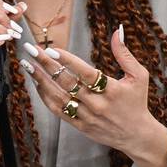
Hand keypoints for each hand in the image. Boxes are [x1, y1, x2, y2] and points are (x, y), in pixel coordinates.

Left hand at [20, 23, 161, 159]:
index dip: (68, 61)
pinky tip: (37, 84)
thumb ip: (124, 54)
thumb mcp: (139, 76)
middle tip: (32, 51)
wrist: (136, 135)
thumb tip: (116, 31)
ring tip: (28, 66)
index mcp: (111, 90)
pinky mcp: (80, 126)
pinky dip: (46, 98)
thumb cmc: (137, 102)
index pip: (85, 73)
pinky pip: (58, 111)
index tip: (51, 50)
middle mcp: (97, 103)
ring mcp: (87, 116)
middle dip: (46, 65)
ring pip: (59, 97)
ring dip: (41, 80)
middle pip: (67, 82)